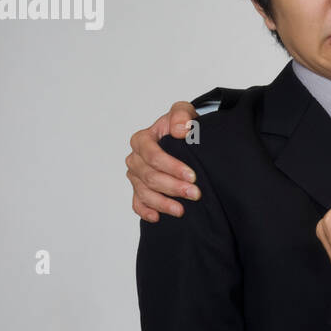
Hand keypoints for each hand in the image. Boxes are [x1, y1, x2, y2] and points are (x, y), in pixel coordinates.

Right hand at [127, 101, 202, 220]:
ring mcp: (136, 176)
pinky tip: (157, 217)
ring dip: (162, 203)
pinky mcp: (139, 189)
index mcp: (142, 140)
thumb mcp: (184, 113)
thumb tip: (179, 130)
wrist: (183, 138)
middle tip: (195, 193)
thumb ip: (181, 115)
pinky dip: (146, 211)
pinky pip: (137, 203)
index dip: (171, 167)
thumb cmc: (181, 126)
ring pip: (144, 192)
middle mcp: (135, 158)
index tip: (192, 175)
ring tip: (181, 210)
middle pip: (149, 176)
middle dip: (173, 187)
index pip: (152, 155)